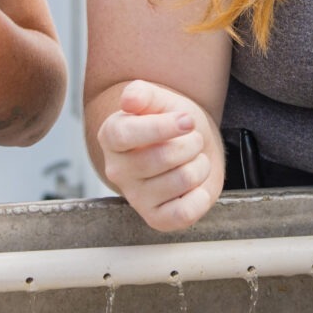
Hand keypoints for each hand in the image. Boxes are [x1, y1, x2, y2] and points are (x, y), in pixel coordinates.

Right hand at [95, 79, 218, 231]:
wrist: (192, 146)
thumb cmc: (174, 122)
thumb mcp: (160, 99)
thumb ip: (143, 93)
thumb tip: (129, 100)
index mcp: (111, 136)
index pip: (126, 134)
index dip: (161, 128)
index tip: (187, 120)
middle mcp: (117, 170)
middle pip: (161, 158)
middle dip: (191, 144)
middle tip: (193, 140)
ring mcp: (136, 197)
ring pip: (180, 180)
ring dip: (200, 166)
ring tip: (193, 160)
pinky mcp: (156, 219)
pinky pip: (184, 213)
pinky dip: (201, 197)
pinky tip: (196, 186)